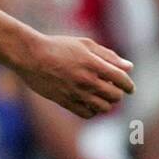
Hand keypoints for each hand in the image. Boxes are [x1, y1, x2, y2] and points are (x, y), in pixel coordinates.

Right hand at [17, 34, 134, 117]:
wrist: (29, 55)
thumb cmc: (57, 46)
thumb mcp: (84, 44)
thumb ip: (108, 55)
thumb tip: (129, 67)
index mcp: (94, 64)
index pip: (122, 80)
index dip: (128, 85)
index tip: (128, 88)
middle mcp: (87, 80)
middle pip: (115, 96)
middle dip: (117, 93)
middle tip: (111, 90)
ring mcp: (76, 92)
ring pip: (104, 107)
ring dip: (106, 103)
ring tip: (101, 98)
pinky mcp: (64, 101)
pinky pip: (87, 114)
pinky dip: (92, 111)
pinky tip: (89, 104)